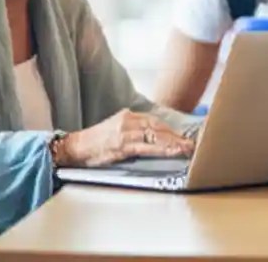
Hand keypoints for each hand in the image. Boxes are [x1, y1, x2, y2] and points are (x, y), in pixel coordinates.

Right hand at [54, 109, 194, 167]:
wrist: (75, 147)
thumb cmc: (95, 143)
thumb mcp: (117, 131)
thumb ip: (134, 132)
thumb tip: (153, 139)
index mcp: (128, 116)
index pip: (155, 122)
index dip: (171, 130)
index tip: (184, 136)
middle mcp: (128, 121)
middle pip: (159, 127)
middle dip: (177, 136)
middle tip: (192, 143)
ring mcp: (126, 132)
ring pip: (156, 135)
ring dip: (174, 143)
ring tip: (187, 148)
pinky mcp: (122, 145)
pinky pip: (147, 146)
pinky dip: (162, 149)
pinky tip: (173, 152)